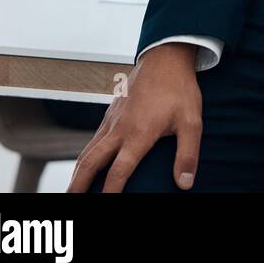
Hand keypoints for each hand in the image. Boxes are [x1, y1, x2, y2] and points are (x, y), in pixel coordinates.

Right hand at [67, 42, 202, 192]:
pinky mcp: (110, 113)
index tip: (106, 205)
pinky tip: (87, 163)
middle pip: (91, 163)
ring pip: (87, 151)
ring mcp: (112, 120)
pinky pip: (93, 138)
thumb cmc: (180, 89)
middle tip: (70, 201)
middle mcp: (119, 129)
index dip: (111, 192)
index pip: (118, 171)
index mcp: (138, 134)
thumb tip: (185, 183)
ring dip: (78, 172)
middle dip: (79, 185)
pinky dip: (85, 156)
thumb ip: (187, 154)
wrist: (166, 57)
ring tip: (72, 190)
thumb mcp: (192, 122)